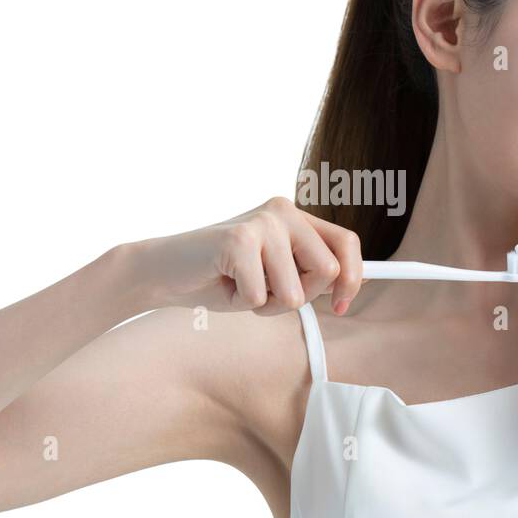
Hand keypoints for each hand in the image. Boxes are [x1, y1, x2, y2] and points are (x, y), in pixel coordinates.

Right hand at [130, 196, 364, 314]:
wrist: (164, 272)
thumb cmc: (222, 276)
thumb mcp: (276, 275)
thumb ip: (309, 274)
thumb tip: (352, 285)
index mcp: (295, 216)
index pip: (347, 242)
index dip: (353, 278)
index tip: (339, 306)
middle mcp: (283, 211)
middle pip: (327, 271)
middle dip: (299, 296)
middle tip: (264, 290)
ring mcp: (261, 222)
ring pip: (293, 292)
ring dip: (265, 304)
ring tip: (239, 285)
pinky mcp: (238, 240)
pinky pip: (259, 298)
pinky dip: (240, 304)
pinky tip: (222, 284)